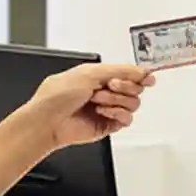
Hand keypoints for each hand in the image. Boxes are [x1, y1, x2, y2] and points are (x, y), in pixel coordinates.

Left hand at [27, 63, 155, 148]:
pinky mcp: (108, 125)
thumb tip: (143, 70)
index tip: (147, 77)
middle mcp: (106, 91)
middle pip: (135, 88)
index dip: (140, 75)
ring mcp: (108, 109)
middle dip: (125, 86)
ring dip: (116, 100)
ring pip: (133, 104)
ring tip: (98, 101)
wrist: (48, 120)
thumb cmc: (58, 95)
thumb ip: (121, 70)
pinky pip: (127, 119)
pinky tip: (102, 111)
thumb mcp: (90, 72)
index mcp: (100, 75)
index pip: (130, 73)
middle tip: (110, 85)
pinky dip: (117, 113)